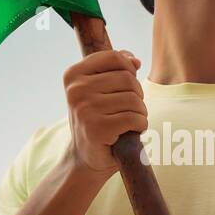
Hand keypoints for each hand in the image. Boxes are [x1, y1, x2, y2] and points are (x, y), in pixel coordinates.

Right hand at [62, 49, 146, 179]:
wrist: (86, 157)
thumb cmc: (97, 119)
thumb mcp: (100, 89)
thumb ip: (115, 68)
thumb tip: (135, 61)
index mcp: (73, 75)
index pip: (114, 57)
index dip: (129, 70)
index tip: (128, 85)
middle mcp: (76, 90)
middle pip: (128, 79)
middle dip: (138, 95)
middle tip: (131, 109)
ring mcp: (85, 109)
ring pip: (134, 99)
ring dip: (141, 112)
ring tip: (131, 121)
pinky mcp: (97, 129)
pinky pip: (134, 118)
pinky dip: (141, 125)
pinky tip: (132, 131)